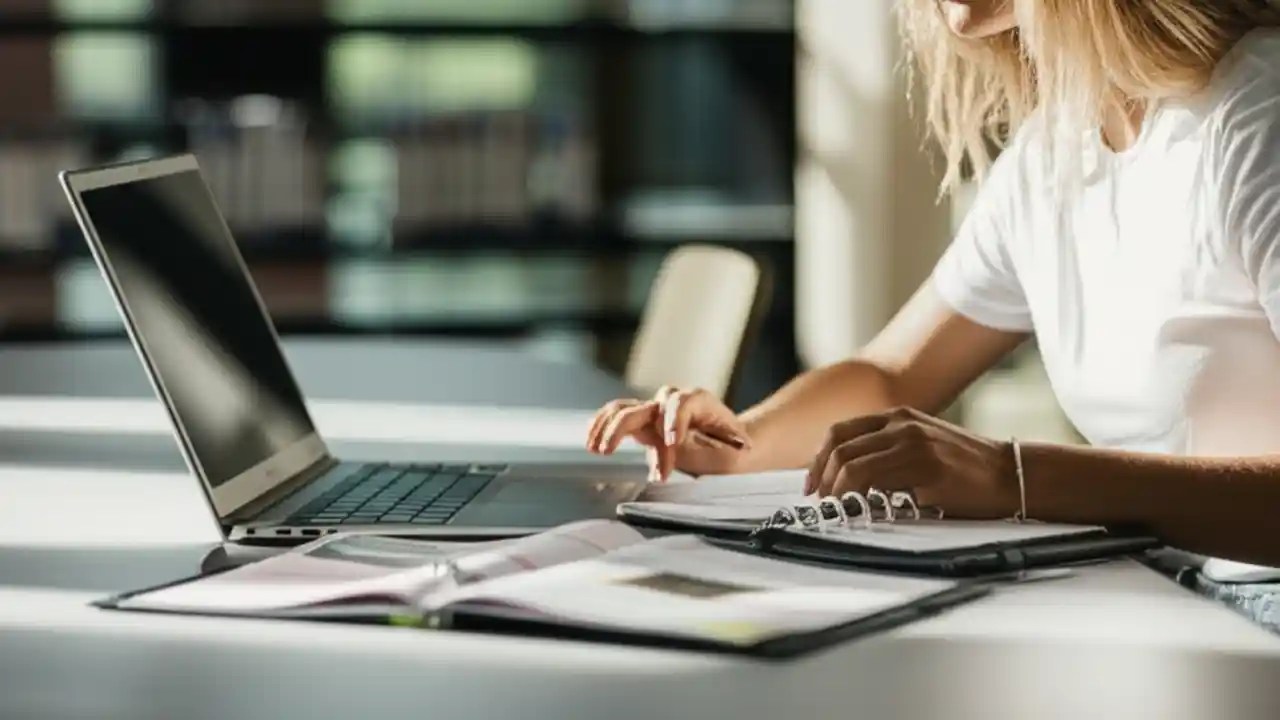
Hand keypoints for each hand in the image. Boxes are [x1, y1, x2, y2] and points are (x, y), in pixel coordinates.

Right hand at [586, 386, 751, 480]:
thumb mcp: (737, 450)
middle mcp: (673, 401)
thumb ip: (722, 449)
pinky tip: (591, 440)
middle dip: (625, 428)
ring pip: (624, 409)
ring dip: (607, 427)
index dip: (674, 420)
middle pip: (645, 405)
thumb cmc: (733, 447)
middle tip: (611, 451)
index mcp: (700, 402)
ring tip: (598, 449)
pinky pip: (616, 416)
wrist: (729, 443)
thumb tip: (716, 452)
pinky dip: (602, 426)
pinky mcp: (643, 421)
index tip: (672, 443)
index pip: (681, 402)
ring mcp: (655, 410)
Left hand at [806, 407, 1017, 518]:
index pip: (840, 432)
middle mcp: (901, 423)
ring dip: (836, 489)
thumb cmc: (965, 470)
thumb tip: (846, 481)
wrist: (1009, 475)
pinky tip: (859, 508)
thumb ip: (886, 455)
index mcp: (897, 417)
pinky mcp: (925, 464)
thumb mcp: (920, 448)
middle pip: (840, 446)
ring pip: (852, 463)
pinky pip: (875, 478)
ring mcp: (913, 441)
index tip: (813, 485)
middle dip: (821, 477)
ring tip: (836, 508)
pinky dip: (857, 495)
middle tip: (820, 501)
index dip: (819, 460)